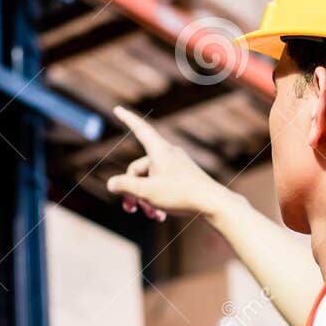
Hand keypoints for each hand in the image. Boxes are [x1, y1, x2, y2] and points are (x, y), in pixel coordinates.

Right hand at [105, 106, 229, 220]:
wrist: (213, 203)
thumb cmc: (180, 194)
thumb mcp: (146, 192)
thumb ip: (124, 186)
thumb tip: (111, 184)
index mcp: (159, 150)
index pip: (139, 129)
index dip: (127, 119)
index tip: (118, 108)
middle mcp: (168, 154)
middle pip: (139, 168)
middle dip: (132, 190)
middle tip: (130, 209)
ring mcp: (177, 165)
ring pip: (150, 180)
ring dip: (145, 199)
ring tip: (151, 215)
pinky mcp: (184, 177)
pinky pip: (163, 185)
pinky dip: (157, 199)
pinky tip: (160, 216)